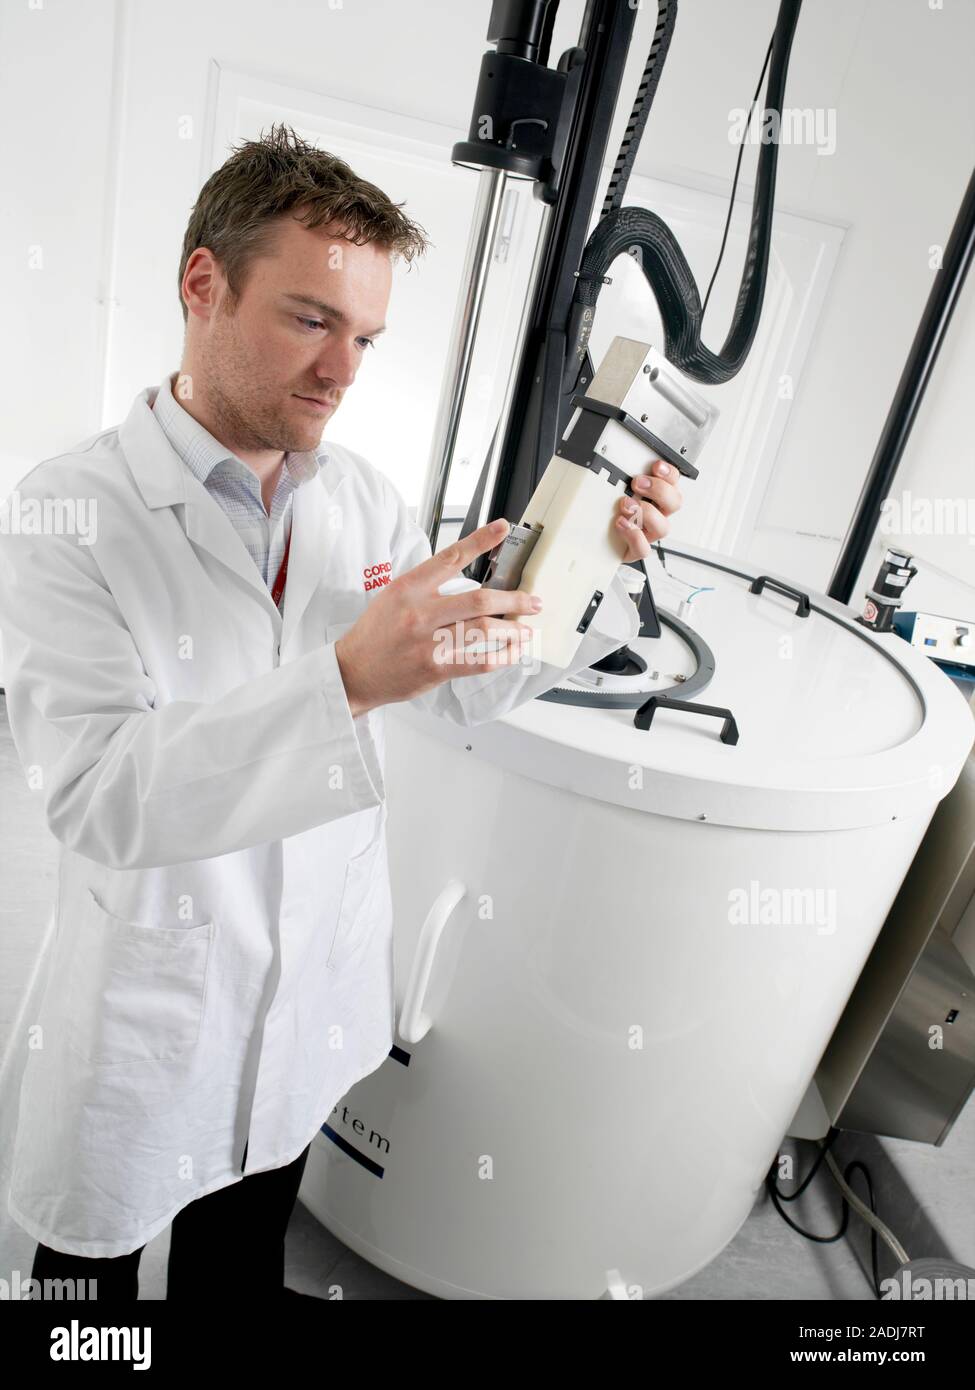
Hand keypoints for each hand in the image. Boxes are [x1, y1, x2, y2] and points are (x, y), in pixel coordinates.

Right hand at [334, 519, 540, 717]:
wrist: (354, 671)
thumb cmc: (376, 634)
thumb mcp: (394, 597)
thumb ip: (428, 586)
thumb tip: (467, 580)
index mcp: (409, 588)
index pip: (452, 557)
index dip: (481, 540)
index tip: (503, 528)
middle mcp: (420, 612)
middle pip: (479, 600)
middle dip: (514, 600)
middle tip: (532, 601)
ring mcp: (429, 642)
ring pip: (483, 631)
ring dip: (512, 630)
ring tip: (525, 630)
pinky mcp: (435, 668)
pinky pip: (478, 661)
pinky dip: (501, 657)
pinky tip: (510, 653)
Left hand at [615, 458, 683, 560]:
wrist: (596, 541)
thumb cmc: (607, 513)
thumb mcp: (612, 489)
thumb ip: (618, 477)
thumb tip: (610, 456)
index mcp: (654, 498)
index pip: (672, 483)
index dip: (669, 474)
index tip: (656, 466)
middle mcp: (655, 515)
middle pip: (674, 503)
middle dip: (659, 490)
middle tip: (638, 483)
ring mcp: (648, 534)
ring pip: (663, 527)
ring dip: (647, 513)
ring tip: (627, 505)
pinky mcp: (636, 550)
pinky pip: (643, 548)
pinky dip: (634, 535)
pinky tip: (621, 523)